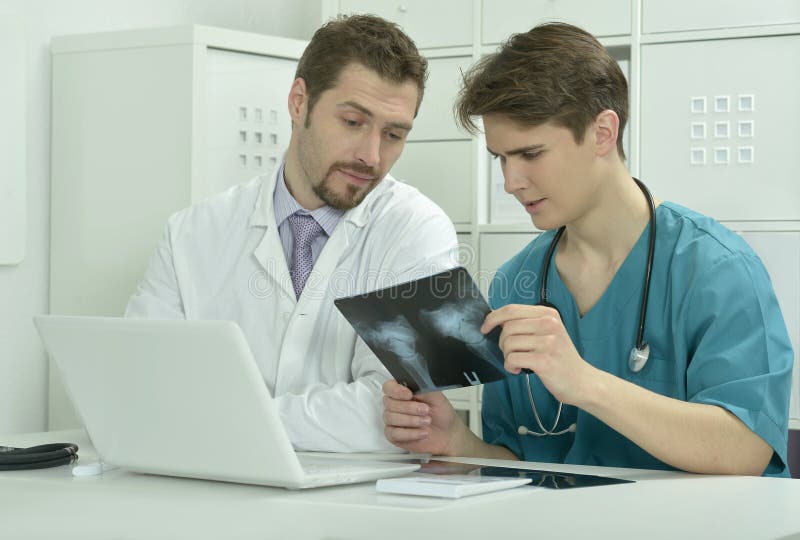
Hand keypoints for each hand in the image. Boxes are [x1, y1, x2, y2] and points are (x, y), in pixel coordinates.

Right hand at [382, 380, 469, 454]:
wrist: (447, 434)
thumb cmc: (441, 414)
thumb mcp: (437, 397)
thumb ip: (423, 387)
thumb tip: (414, 382)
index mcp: (404, 391)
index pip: (389, 387)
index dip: (396, 391)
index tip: (409, 395)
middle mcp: (396, 404)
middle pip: (389, 403)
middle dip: (409, 408)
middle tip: (425, 410)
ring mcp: (393, 420)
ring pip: (390, 418)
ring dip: (411, 420)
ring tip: (426, 422)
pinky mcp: (394, 435)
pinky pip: (393, 433)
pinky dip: (410, 433)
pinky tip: (421, 432)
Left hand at [481, 304, 595, 406]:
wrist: (582, 381)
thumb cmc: (561, 358)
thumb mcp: (549, 333)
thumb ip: (528, 324)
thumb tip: (497, 321)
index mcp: (548, 314)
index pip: (511, 309)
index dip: (493, 318)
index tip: (486, 327)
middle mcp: (549, 324)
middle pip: (507, 327)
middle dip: (503, 343)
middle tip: (512, 353)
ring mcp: (547, 342)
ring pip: (508, 343)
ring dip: (507, 356)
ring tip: (519, 362)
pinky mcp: (544, 360)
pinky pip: (512, 359)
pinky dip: (510, 366)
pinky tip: (520, 369)